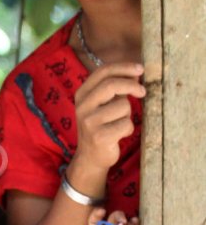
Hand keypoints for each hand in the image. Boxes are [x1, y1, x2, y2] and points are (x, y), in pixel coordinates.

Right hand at [72, 63, 144, 178]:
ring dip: (128, 114)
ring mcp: (89, 122)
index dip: (123, 67)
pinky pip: (126, 124)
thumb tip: (135, 72)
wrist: (90, 156)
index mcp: (82, 94)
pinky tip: (119, 135)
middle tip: (143, 91)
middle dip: (132, 86)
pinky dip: (128, 129)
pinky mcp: (99, 137)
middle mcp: (82, 106)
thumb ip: (115, 88)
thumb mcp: (102, 104)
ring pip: (123, 106)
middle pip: (111, 85)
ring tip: (119, 123)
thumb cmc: (101, 126)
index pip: (103, 72)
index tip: (140, 69)